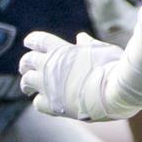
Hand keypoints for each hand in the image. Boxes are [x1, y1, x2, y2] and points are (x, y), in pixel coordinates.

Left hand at [18, 30, 141, 121]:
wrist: (115, 91)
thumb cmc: (114, 67)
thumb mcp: (102, 49)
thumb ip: (88, 44)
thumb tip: (80, 37)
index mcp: (62, 49)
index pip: (38, 40)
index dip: (31, 41)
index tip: (28, 42)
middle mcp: (50, 65)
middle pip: (28, 60)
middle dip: (26, 63)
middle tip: (25, 67)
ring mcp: (49, 85)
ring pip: (27, 80)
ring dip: (26, 82)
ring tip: (27, 87)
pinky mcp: (53, 104)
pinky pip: (37, 103)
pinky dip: (38, 101)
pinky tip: (41, 101)